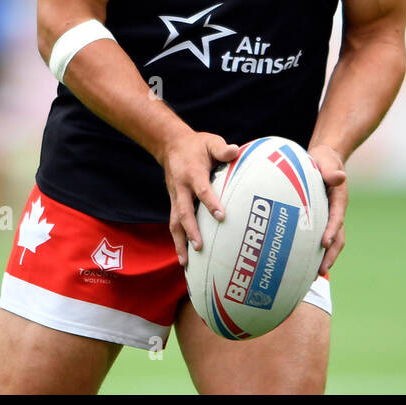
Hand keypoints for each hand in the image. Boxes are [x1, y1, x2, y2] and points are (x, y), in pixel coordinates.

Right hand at [159, 131, 238, 266]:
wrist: (170, 145)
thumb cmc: (196, 145)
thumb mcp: (210, 141)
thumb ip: (222, 149)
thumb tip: (235, 151)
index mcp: (192, 173)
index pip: (201, 190)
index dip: (210, 203)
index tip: (221, 216)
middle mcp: (181, 188)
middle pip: (184, 212)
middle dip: (191, 230)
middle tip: (199, 246)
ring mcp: (175, 197)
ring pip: (175, 223)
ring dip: (179, 242)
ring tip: (185, 263)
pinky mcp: (174, 204)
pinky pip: (174, 224)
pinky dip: (178, 241)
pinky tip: (184, 258)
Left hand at [309, 143, 346, 275]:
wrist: (324, 161)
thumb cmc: (323, 160)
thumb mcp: (327, 160)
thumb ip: (330, 170)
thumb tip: (340, 177)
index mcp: (338, 199)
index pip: (336, 217)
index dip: (332, 230)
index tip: (325, 242)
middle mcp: (335, 213)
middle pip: (337, 238)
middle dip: (330, 256)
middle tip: (320, 272)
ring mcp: (328, 219)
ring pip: (330, 243)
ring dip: (323, 260)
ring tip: (311, 278)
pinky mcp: (320, 221)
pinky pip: (317, 239)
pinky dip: (313, 253)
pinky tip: (300, 266)